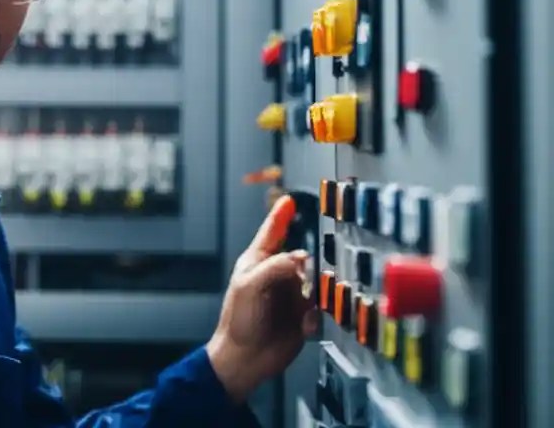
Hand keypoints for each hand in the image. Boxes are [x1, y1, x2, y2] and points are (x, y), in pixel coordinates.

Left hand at [205, 195, 317, 403]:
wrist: (246, 359)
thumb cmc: (239, 321)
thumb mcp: (249, 287)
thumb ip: (274, 268)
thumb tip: (300, 258)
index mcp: (257, 263)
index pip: (271, 233)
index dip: (281, 216)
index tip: (290, 200)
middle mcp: (276, 275)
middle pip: (302, 258)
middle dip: (309, 267)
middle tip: (305, 281)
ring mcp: (290, 295)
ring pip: (316, 282)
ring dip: (314, 295)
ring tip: (302, 310)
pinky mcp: (303, 314)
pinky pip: (320, 307)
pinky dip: (314, 315)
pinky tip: (302, 326)